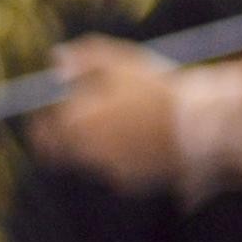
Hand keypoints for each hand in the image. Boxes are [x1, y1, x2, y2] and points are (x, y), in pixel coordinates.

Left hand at [27, 40, 185, 193]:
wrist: (201, 128)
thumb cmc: (159, 90)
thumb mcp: (120, 61)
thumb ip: (84, 57)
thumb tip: (57, 59)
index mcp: (75, 122)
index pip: (41, 131)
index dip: (42, 123)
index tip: (47, 116)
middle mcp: (85, 152)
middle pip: (64, 149)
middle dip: (70, 136)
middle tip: (90, 121)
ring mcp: (108, 170)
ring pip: (91, 159)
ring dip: (99, 146)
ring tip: (127, 126)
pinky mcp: (132, 184)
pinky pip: (120, 170)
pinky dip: (125, 158)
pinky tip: (145, 141)